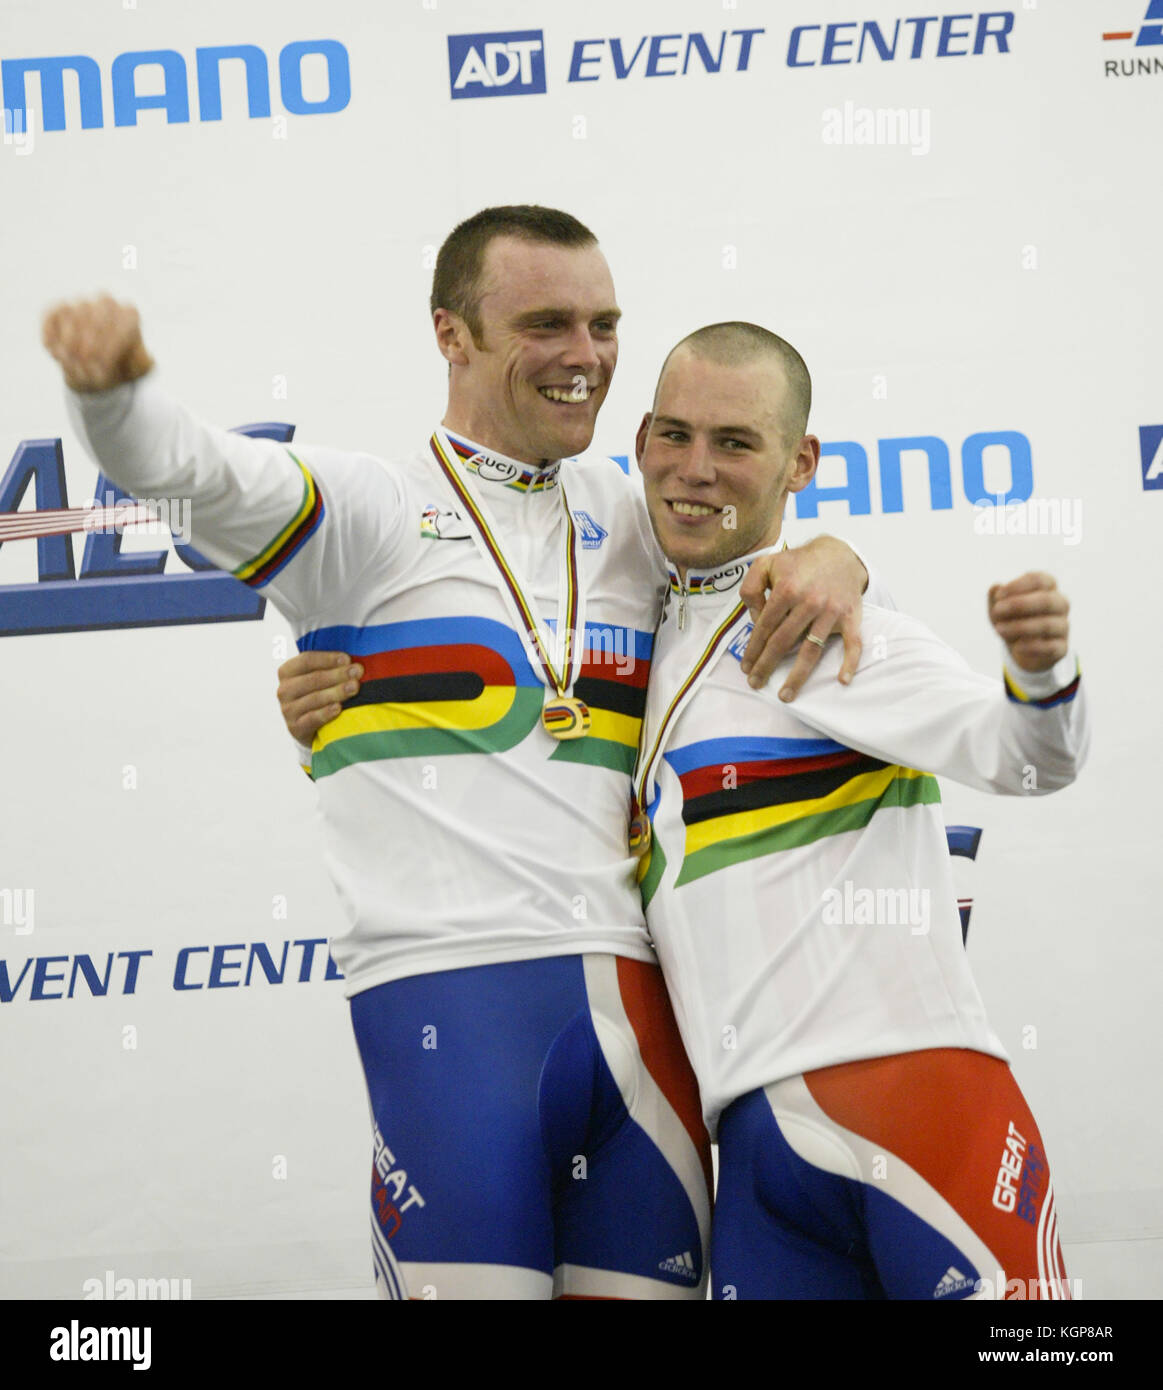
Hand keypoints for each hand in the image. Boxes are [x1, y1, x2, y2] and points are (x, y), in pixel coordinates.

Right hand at [42, 293, 154, 392]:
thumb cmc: (121, 368)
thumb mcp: (138, 370)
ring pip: (74, 314)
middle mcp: (106, 303)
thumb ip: (143, 365)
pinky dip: (50, 333)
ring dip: (71, 341)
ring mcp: (82, 304)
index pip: (123, 322)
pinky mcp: (59, 310)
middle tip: (87, 364)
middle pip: (98, 315)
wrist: (98, 371)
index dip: (112, 344)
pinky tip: (54, 352)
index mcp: (129, 315)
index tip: (105, 366)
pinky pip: (52, 315)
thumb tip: (148, 360)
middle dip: (91, 341)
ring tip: (73, 364)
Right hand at [277, 651, 362, 743]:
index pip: (307, 660)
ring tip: (354, 688)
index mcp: (287, 671)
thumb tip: (352, 660)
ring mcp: (288, 710)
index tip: (348, 659)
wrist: (314, 728)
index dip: (328, 659)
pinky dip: (326, 713)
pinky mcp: (295, 728)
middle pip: (313, 679)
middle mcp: (284, 690)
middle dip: (338, 674)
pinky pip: (312, 719)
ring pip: (314, 698)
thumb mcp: (321, 678)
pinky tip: (339, 708)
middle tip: (357, 672)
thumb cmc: (320, 695)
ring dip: (336, 692)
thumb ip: (331, 667)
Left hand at [737, 537, 865, 699]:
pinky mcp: (850, 616)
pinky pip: (853, 643)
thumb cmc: (798, 563)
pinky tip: (842, 680)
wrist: (839, 553)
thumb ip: (750, 589)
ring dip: (797, 676)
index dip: (753, 650)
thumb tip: (754, 619)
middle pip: (783, 643)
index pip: (764, 627)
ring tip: (785, 695)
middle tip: (756, 683)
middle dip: (766, 666)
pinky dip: (850, 662)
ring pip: (812, 650)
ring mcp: (831, 611)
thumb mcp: (765, 564)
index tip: (746, 667)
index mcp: (786, 589)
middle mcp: (809, 602)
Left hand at [988, 572, 1068, 672]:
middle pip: (1046, 600)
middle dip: (1019, 605)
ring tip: (999, 629)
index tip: (998, 595)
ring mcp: (1063, 626)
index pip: (1039, 580)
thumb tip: (995, 586)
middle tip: (997, 610)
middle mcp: (1060, 604)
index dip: (1018, 586)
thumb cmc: (1011, 621)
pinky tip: (1016, 647)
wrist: (1022, 650)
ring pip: (1047, 624)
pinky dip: (1031, 647)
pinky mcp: (1062, 647)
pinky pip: (1051, 647)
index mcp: (1047, 588)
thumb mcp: (999, 610)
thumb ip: (996, 598)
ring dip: (1020, 627)